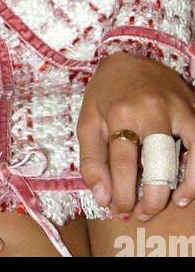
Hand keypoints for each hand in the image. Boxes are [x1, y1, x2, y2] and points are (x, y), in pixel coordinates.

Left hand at [77, 53, 194, 219]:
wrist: (129, 58)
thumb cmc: (106, 94)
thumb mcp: (88, 121)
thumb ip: (92, 161)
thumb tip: (103, 198)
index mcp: (121, 112)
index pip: (124, 166)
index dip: (122, 195)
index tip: (119, 209)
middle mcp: (153, 110)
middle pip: (159, 166)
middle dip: (151, 199)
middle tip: (141, 213)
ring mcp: (179, 109)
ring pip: (189, 158)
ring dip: (179, 190)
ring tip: (166, 205)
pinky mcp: (194, 109)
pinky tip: (185, 192)